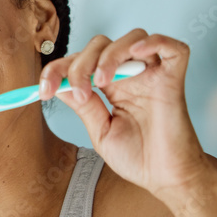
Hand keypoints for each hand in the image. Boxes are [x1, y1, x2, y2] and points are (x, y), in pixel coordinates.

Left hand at [39, 29, 210, 199]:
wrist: (166, 179)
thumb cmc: (138, 158)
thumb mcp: (100, 129)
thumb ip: (83, 105)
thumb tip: (59, 84)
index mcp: (111, 86)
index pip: (80, 61)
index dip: (57, 70)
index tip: (42, 91)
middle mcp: (130, 76)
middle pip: (101, 45)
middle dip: (80, 63)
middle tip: (78, 92)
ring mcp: (153, 76)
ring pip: (131, 38)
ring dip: (109, 54)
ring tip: (102, 82)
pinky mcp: (174, 80)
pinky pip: (173, 48)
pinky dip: (155, 42)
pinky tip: (136, 53)